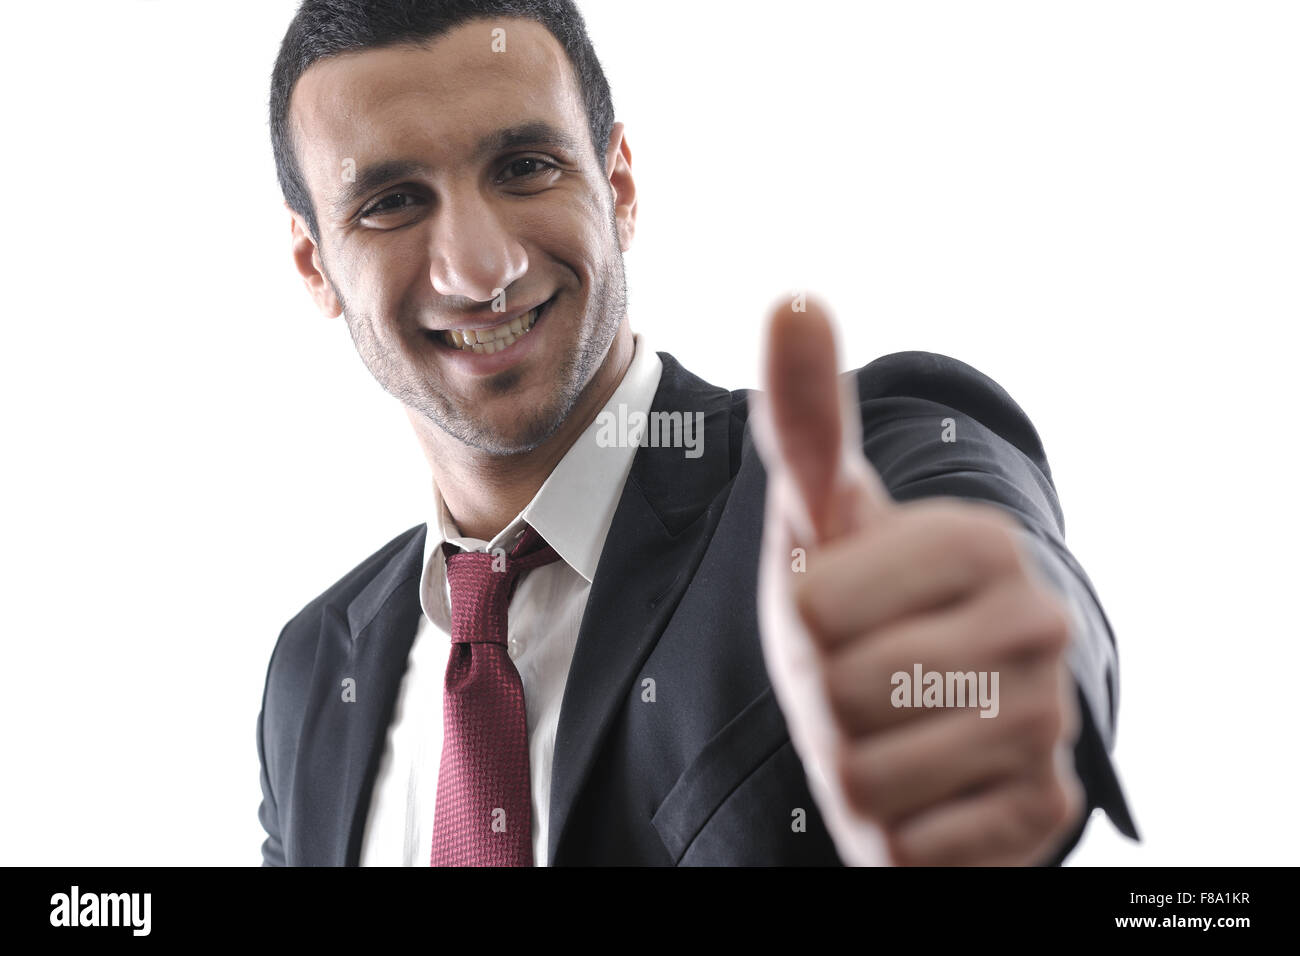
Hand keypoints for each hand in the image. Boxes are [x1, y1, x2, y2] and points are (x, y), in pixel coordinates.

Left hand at [749, 295, 1085, 865]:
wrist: (924, 721)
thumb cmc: (860, 608)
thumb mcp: (823, 517)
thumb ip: (805, 419)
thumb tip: (795, 298)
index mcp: (980, 542)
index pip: (811, 606)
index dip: (799, 623)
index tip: (837, 612)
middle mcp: (1035, 626)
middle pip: (835, 694)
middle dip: (818, 702)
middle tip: (854, 684)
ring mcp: (1048, 725)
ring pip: (868, 780)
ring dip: (849, 769)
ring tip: (883, 735)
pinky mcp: (1043, 815)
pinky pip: (912, 844)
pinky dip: (892, 831)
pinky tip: (922, 791)